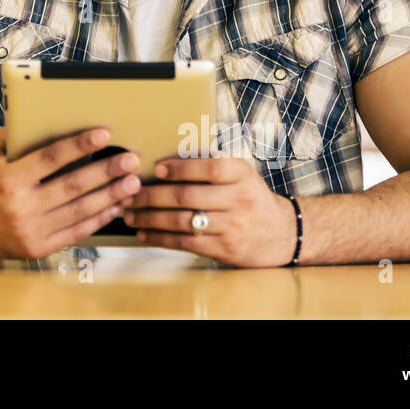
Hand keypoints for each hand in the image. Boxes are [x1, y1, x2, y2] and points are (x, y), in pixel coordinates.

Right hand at [0, 125, 141, 258]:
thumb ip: (17, 135)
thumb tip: (49, 116)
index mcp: (7, 179)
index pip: (50, 158)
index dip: (79, 145)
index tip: (104, 134)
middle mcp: (19, 207)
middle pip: (72, 186)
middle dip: (106, 172)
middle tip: (130, 159)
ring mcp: (29, 232)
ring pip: (79, 211)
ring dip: (110, 196)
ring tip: (132, 183)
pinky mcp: (37, 249)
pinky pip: (75, 233)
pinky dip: (98, 219)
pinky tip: (114, 206)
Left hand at [120, 153, 297, 266]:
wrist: (281, 234)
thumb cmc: (250, 198)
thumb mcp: (241, 175)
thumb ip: (212, 165)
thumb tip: (167, 158)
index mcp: (241, 174)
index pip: (209, 167)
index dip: (181, 168)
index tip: (156, 168)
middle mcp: (239, 199)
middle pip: (188, 196)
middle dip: (152, 196)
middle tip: (129, 193)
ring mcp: (233, 227)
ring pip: (183, 222)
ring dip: (150, 218)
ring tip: (130, 214)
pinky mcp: (225, 250)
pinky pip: (186, 243)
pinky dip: (161, 238)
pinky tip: (144, 233)